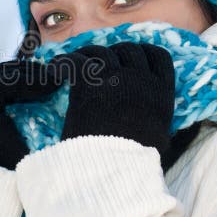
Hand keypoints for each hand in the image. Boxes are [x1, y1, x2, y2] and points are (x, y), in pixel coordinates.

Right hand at [0, 59, 62, 169]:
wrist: (41, 204)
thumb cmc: (50, 177)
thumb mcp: (45, 140)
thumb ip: (40, 117)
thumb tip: (59, 86)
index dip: (13, 74)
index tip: (46, 74)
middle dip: (15, 70)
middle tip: (49, 71)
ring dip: (22, 73)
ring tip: (52, 77)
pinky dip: (24, 81)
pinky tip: (50, 84)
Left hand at [50, 42, 174, 157]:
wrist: (113, 167)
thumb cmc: (133, 160)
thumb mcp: (156, 138)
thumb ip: (154, 120)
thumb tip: (153, 125)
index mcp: (161, 93)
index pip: (158, 56)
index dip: (143, 51)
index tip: (130, 56)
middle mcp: (140, 79)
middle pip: (128, 49)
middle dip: (114, 53)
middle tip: (99, 63)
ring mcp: (115, 78)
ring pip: (101, 52)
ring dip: (87, 55)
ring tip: (76, 64)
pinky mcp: (88, 82)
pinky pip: (74, 60)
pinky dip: (63, 62)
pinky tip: (55, 69)